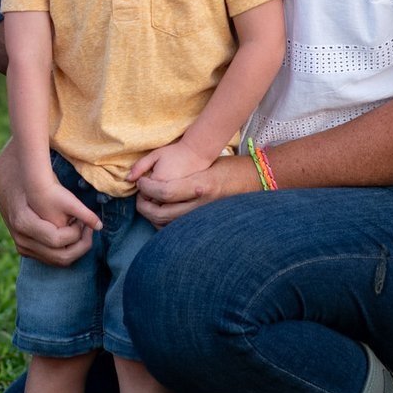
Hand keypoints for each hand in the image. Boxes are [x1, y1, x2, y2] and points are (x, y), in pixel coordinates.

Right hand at [0, 141, 99, 265]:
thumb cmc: (32, 180)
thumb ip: (77, 207)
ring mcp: (22, 246)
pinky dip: (65, 250)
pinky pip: (51, 258)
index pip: (57, 240)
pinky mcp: (25, 248)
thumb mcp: (54, 189)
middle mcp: (21, 238)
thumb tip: (99, 225)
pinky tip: (71, 233)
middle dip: (81, 244)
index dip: (77, 232)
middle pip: (60, 257)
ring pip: (57, 261)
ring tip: (81, 229)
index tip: (84, 220)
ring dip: (75, 248)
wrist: (6, 180)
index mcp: (24, 223)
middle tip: (88, 228)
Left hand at [134, 145, 259, 226]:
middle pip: (161, 213)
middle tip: (139, 195)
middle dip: (144, 205)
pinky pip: (176, 230)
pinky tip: (160, 212)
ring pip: (166, 225)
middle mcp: (201, 205)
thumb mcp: (204, 162)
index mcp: (200, 185)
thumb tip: (150, 174)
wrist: (252, 181)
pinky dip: (163, 224)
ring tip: (147, 202)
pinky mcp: (203, 225)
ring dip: (151, 216)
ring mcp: (203, 218)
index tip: (141, 182)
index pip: (164, 191)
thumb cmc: (226, 166)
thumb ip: (179, 170)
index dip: (147, 188)